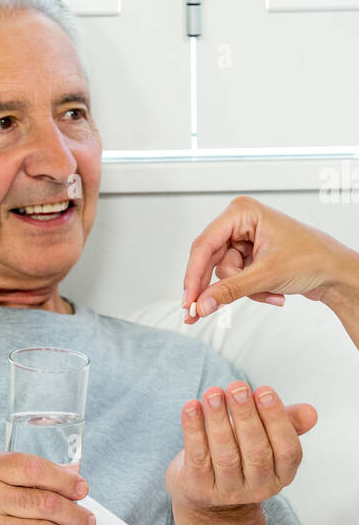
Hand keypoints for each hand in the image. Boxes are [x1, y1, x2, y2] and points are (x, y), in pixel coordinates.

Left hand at [165, 381, 316, 515]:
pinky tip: (191, 406)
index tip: (263, 390)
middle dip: (246, 416)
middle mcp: (258, 486)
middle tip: (237, 387)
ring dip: (218, 420)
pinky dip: (193, 430)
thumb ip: (288, 422)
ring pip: (225, 454)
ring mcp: (228, 491)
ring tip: (213, 393)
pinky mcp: (200, 488)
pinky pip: (197, 457)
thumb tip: (311, 412)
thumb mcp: (268, 438)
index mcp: (282, 474)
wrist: (207, 494)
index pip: (287, 449)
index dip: (276, 419)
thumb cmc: (243, 453)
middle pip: (256, 451)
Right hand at [181, 196, 353, 322]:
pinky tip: (272, 293)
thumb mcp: (266, 275)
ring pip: (224, 274)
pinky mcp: (250, 255)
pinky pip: (235, 279)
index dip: (193, 276)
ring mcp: (244, 239)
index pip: (204, 245)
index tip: (187, 301)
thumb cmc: (313, 259)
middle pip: (211, 261)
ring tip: (269, 292)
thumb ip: (229, 290)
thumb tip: (201, 305)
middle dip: (224, 286)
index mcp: (242, 213)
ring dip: (244, 290)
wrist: (337, 272)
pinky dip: (252, 290)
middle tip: (202, 312)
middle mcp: (240, 222)